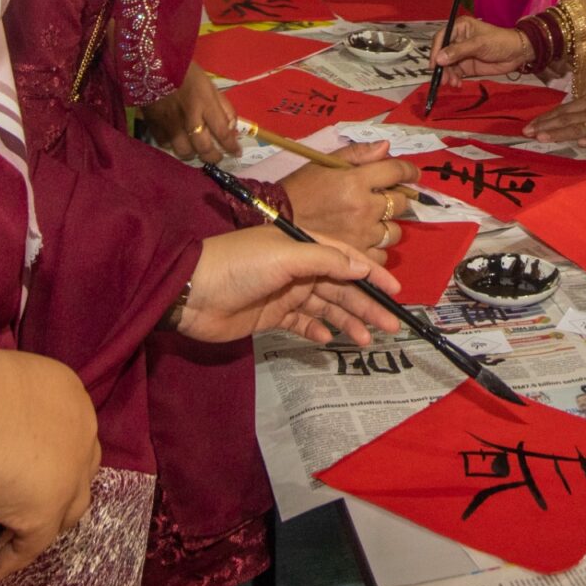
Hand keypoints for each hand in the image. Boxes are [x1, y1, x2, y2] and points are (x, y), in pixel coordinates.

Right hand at [0, 336, 99, 581]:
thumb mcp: (1, 386)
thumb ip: (8, 406)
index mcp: (70, 395)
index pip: (72, 430)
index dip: (55, 450)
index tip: (32, 463)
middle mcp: (82, 434)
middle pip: (80, 469)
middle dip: (62, 485)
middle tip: (32, 498)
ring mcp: (69, 476)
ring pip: (68, 509)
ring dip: (48, 524)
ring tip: (19, 536)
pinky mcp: (46, 512)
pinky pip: (32, 544)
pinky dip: (13, 559)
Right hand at [141, 63, 240, 161]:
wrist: (152, 63)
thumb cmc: (186, 71)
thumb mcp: (210, 84)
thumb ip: (223, 106)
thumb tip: (231, 126)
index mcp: (205, 103)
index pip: (222, 132)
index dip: (231, 146)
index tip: (236, 152)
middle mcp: (189, 117)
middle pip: (203, 148)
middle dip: (213, 157)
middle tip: (217, 158)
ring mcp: (170, 123)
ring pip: (184, 151)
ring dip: (193, 154)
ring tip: (196, 151)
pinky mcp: (153, 124)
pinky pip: (165, 144)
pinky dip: (172, 145)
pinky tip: (177, 140)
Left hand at [175, 225, 404, 345]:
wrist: (190, 292)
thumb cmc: (238, 265)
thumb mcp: (285, 255)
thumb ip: (325, 259)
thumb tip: (361, 264)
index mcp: (302, 245)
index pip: (346, 258)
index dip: (371, 274)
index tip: (395, 291)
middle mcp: (297, 267)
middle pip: (340, 287)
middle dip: (366, 304)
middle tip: (390, 325)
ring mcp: (285, 293)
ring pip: (325, 307)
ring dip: (347, 321)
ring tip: (366, 339)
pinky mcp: (271, 316)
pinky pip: (302, 323)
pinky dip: (317, 330)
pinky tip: (329, 339)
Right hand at [280, 141, 420, 249]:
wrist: (275, 221)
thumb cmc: (298, 190)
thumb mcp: (323, 164)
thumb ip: (357, 155)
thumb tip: (386, 147)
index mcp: (355, 181)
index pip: (396, 171)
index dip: (409, 171)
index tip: (413, 173)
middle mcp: (363, 208)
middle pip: (402, 202)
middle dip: (397, 198)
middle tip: (384, 199)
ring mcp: (362, 235)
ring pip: (395, 231)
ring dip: (388, 226)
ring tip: (373, 223)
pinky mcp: (356, 257)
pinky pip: (382, 255)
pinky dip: (377, 249)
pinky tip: (365, 242)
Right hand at [432, 16, 534, 78]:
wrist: (517, 53)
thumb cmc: (499, 42)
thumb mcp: (479, 44)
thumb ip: (458, 51)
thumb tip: (439, 59)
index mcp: (460, 27)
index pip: (441, 37)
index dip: (435, 51)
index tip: (434, 65)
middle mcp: (458, 40)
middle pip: (442, 53)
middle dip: (441, 67)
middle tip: (442, 79)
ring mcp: (461, 54)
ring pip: (447, 65)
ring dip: (447, 75)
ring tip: (452, 83)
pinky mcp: (467, 65)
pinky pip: (455, 73)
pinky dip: (454, 79)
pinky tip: (458, 84)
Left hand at [526, 93, 585, 150]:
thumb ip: (584, 110)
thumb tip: (565, 119)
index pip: (562, 110)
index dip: (545, 117)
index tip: (529, 125)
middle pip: (565, 118)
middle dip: (545, 126)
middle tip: (527, 133)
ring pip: (578, 126)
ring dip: (559, 132)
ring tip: (543, 137)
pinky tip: (581, 143)